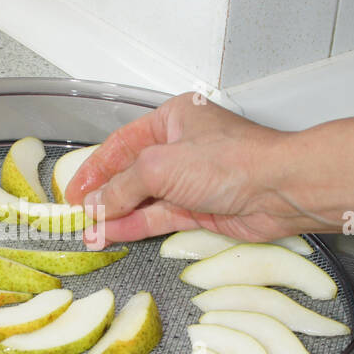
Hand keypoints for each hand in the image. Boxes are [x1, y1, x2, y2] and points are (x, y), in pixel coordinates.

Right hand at [66, 93, 307, 246]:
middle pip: (131, 173)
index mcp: (172, 118)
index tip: (73, 192)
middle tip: (77, 215)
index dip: (94, 169)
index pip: (121, 144)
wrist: (279, 189)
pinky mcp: (200, 208)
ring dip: (116, 216)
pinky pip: (158, 218)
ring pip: (143, 199)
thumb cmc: (231, 160)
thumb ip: (122, 187)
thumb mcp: (160, 166)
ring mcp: (191, 180)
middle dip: (103, 196)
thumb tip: (97, 206)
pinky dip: (135, 226)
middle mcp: (180, 147)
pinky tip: (112, 234)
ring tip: (89, 231)